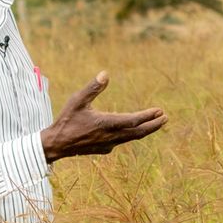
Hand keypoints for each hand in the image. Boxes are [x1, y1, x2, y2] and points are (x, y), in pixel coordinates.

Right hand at [41, 71, 166, 162]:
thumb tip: (105, 73)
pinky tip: (131, 130)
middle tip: (165, 118)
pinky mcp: (104, 149)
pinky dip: (131, 134)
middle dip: (153, 125)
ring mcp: (108, 144)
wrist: (57, 145)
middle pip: (138, 133)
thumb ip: (93, 88)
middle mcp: (110, 136)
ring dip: (145, 130)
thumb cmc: (66, 120)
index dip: (148, 116)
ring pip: (131, 138)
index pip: (133, 121)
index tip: (160, 111)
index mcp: (106, 124)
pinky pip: (122, 141)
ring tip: (155, 123)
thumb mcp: (77, 100)